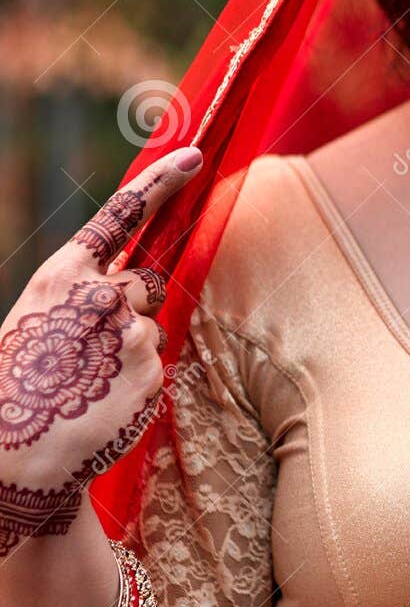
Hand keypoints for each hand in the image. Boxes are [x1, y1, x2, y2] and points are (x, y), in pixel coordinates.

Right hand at [0, 146, 202, 559]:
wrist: (18, 450)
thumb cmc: (21, 385)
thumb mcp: (40, 320)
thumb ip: (84, 295)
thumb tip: (133, 285)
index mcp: (62, 276)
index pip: (120, 215)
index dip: (160, 182)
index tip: (195, 156)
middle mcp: (101, 294)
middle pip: (145, 285)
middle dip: (130, 312)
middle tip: (90, 352)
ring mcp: (130, 331)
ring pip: (152, 332)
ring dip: (131, 355)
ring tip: (89, 384)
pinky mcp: (151, 370)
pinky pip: (157, 370)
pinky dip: (137, 387)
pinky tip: (104, 404)